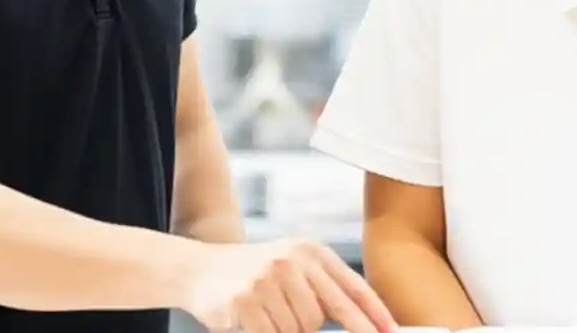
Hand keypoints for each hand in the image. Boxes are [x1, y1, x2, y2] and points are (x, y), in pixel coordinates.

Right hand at [181, 237, 396, 332]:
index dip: (375, 314)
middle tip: (332, 332)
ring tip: (270, 313)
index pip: (354, 287)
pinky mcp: (247, 302)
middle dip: (339, 330)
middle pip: (331, 313)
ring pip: (302, 329)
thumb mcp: (293, 267)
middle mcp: (292, 261)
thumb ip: (325, 288)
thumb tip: (364, 322)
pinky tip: (255, 320)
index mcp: (311, 251)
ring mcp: (268, 280)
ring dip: (289, 330)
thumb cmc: (255, 273)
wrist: (201, 269)